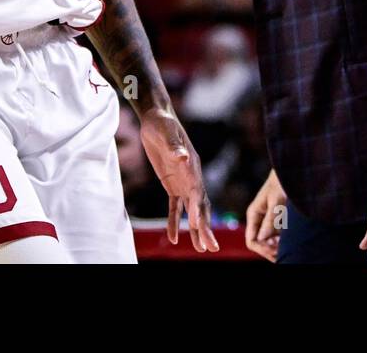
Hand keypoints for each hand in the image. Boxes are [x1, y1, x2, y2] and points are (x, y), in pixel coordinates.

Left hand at [138, 109, 218, 252]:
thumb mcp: (166, 133)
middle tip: (210, 247)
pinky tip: (174, 237)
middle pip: (200, 206)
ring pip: (191, 211)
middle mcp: (191, 176)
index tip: (196, 225)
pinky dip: (174, 222)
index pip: (197, 192)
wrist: (156, 119)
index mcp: (192, 166)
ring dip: (195, 229)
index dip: (197, 209)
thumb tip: (181, 158)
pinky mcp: (172, 185)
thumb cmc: (163, 123)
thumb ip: (174, 147)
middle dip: (204, 227)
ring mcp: (182, 182)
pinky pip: (174, 207)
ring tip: (201, 248)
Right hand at [244, 169, 286, 261]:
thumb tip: (262, 239)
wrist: (291, 171)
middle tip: (285, 251)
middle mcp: (259, 219)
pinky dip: (283, 241)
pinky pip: (278, 236)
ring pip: (270, 241)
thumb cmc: (282, 182)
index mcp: (254, 214)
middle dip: (271, 250)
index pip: (252, 240)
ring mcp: (269, 220)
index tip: (275, 250)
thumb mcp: (277, 201)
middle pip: (260, 243)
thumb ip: (270, 220)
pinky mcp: (278, 220)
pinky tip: (291, 240)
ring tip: (289, 246)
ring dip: (278, 246)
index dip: (262, 249)